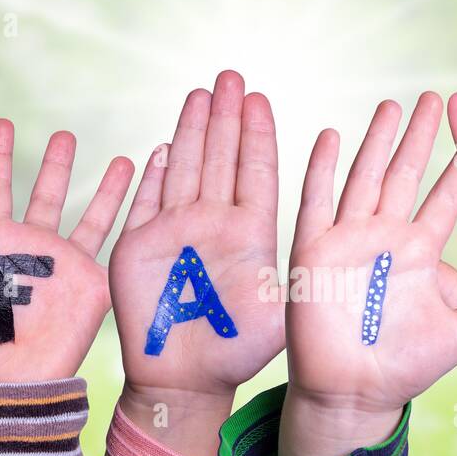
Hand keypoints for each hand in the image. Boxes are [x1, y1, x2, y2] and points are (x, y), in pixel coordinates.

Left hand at [0, 119, 132, 384]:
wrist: (12, 384)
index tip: (3, 124)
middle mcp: (31, 249)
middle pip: (47, 194)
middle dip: (58, 164)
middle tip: (66, 133)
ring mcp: (64, 265)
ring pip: (89, 215)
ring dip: (105, 188)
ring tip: (123, 159)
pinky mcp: (92, 284)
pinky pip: (114, 245)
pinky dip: (131, 220)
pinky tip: (146, 200)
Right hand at [109, 71, 282, 403]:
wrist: (186, 380)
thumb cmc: (237, 350)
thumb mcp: (280, 310)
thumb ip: (294, 273)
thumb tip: (316, 235)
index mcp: (250, 232)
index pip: (255, 171)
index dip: (256, 134)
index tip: (260, 98)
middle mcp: (214, 223)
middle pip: (219, 157)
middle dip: (225, 117)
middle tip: (231, 76)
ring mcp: (176, 231)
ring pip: (184, 168)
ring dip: (191, 131)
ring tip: (201, 94)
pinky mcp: (140, 246)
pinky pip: (146, 200)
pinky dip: (151, 174)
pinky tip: (159, 145)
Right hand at [280, 94, 456, 455]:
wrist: (355, 394)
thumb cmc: (404, 368)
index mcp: (420, 252)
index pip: (444, 198)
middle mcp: (386, 238)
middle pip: (404, 175)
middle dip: (419, 137)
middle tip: (434, 97)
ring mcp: (350, 241)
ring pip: (364, 178)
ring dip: (377, 143)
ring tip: (393, 106)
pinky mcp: (315, 252)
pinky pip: (317, 203)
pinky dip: (321, 170)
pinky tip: (331, 136)